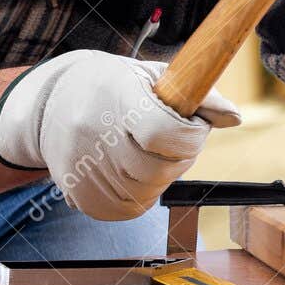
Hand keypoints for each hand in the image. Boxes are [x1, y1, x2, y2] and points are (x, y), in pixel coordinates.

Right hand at [0, 49, 240, 220]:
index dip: (188, 132)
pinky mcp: (79, 196)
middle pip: (160, 167)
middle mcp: (91, 134)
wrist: (52, 103)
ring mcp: (82, 169)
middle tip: (169, 137)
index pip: (162, 130)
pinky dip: (140, 193)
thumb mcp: (154, 75)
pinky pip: (128, 209)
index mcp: (114, 95)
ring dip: (160, 176)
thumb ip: (199, 92)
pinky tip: (130, 170)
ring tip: (145, 150)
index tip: (191, 122)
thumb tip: (233, 117)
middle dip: (179, 155)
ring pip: (149, 192)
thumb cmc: (114, 86)